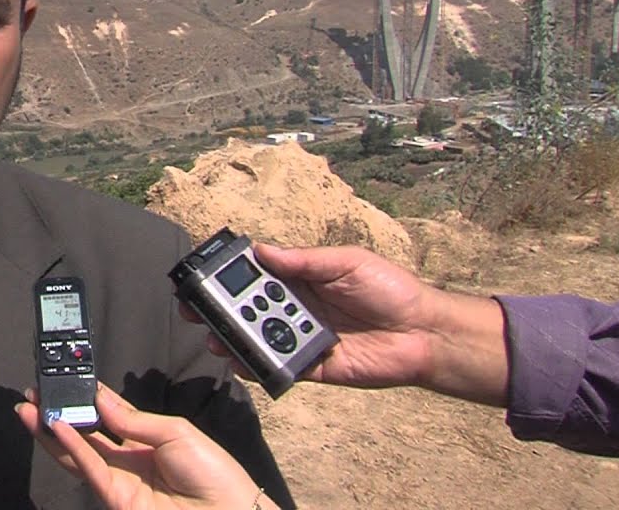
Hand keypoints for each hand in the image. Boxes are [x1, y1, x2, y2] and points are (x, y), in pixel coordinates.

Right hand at [15, 383, 277, 509]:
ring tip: (29, 408)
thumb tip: (100, 401)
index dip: (88, 398)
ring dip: (51, 430)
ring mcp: (120, 481)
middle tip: (36, 393)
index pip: (110, 416)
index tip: (68, 379)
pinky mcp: (115, 498)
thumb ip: (135, 419)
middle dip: (60, 414)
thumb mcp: (177, 431)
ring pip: (77, 452)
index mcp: (148, 443)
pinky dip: (69, 447)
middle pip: (87, 434)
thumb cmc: (215, 474)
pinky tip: (54, 426)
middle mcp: (129, 461)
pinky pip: (87, 468)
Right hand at [181, 243, 437, 388]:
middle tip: (193, 309)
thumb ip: (303, 260)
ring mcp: (299, 337)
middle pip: (246, 309)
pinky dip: (254, 366)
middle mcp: (295, 308)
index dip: (229, 276)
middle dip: (217, 309)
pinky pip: (275, 367)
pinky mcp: (309, 366)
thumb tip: (262, 250)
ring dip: (232, 337)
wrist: (424, 333)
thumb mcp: (347, 262)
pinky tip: (239, 361)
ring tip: (214, 337)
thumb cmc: (390, 289)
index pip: (257, 276)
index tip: (203, 275)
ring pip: (255, 338)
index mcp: (301, 279)